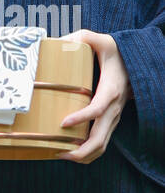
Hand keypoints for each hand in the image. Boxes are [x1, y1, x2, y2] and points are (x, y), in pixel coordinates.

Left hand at [58, 29, 132, 162]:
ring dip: (84, 155)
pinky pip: (102, 141)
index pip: (97, 109)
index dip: (81, 118)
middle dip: (80, 151)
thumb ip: (82, 36)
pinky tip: (71, 150)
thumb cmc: (115, 52)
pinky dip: (88, 151)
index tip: (62, 123)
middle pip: (101, 138)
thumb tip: (60, 40)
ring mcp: (114, 117)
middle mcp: (114, 108)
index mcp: (110, 90)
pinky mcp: (111, 120)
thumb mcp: (101, 39)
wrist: (134, 63)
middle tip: (58, 152)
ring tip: (61, 154)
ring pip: (102, 145)